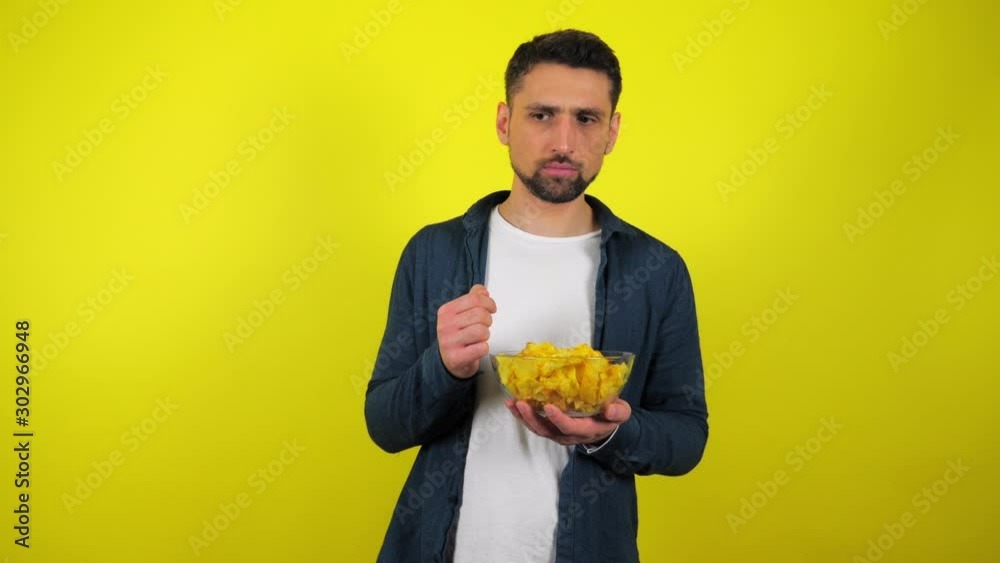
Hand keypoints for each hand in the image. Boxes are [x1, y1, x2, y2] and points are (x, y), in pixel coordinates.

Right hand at [437, 284, 496, 378]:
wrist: (449, 361)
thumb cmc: (459, 334)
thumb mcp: (461, 314)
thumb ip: (472, 299)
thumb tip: (483, 291)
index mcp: (446, 311)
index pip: (474, 299)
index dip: (489, 303)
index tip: (492, 309)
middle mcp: (445, 325)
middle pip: (480, 314)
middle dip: (488, 320)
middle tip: (484, 326)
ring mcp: (449, 342)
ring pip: (482, 331)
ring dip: (486, 335)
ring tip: (480, 338)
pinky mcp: (456, 357)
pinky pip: (482, 348)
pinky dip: (484, 348)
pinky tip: (477, 348)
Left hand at [504, 398, 630, 446]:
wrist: (604, 426)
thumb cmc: (610, 416)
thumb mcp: (621, 413)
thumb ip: (618, 412)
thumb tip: (611, 410)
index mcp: (585, 429)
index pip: (569, 427)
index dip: (558, 419)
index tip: (548, 407)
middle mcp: (568, 434)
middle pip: (547, 430)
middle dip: (532, 418)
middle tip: (521, 403)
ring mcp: (557, 433)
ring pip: (538, 429)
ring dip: (523, 417)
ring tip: (512, 402)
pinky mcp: (551, 427)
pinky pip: (534, 424)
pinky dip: (522, 415)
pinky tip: (513, 404)